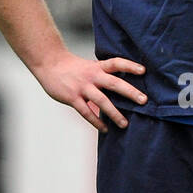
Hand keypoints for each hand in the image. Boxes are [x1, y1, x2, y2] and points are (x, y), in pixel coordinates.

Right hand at [32, 53, 146, 132]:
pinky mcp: (72, 98)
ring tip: (125, 124)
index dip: (130, 66)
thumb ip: (103, 78)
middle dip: (130, 92)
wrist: (49, 64)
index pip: (117, 63)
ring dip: (114, 113)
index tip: (143, 70)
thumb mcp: (89, 67)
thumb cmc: (72, 68)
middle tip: (144, 101)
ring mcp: (82, 87)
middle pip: (114, 83)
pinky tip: (105, 129)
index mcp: (97, 67)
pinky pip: (86, 112)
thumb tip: (120, 92)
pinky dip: (96, 122)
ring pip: (102, 100)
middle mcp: (92, 76)